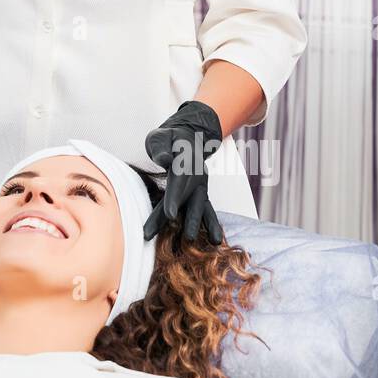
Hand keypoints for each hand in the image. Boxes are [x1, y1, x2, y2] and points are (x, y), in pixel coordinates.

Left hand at [142, 100, 225, 244]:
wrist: (186, 136)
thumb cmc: (168, 139)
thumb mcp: (160, 136)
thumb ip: (161, 147)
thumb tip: (164, 159)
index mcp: (184, 161)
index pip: (179, 180)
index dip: (175, 197)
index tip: (170, 215)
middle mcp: (197, 175)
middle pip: (191, 198)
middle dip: (190, 219)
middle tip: (188, 238)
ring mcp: (201, 185)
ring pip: (203, 205)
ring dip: (206, 224)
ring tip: (215, 241)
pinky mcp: (201, 193)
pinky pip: (206, 209)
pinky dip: (212, 224)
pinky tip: (216, 239)